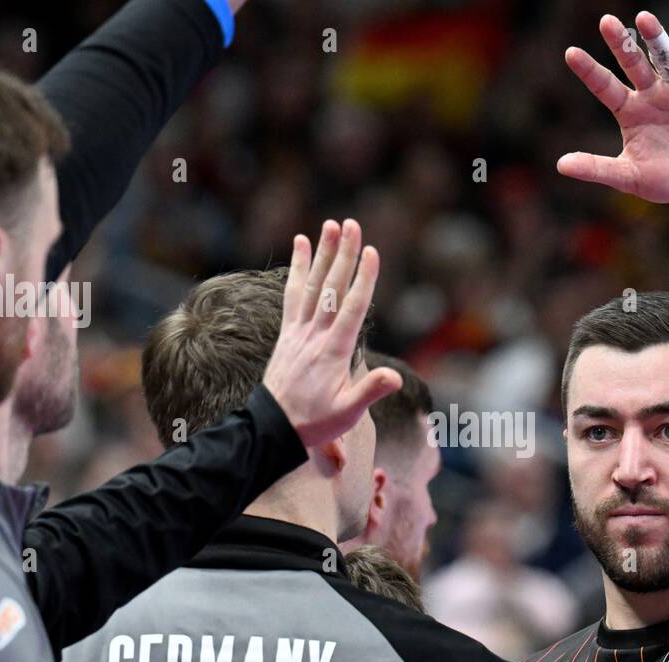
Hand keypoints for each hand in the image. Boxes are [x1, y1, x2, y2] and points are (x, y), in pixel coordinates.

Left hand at [263, 219, 400, 447]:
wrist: (273, 429)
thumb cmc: (315, 423)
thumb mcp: (347, 414)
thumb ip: (370, 392)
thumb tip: (395, 377)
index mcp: (333, 352)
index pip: (352, 308)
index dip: (363, 279)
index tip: (371, 252)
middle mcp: (314, 335)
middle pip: (331, 288)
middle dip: (343, 255)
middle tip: (352, 225)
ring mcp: (298, 331)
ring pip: (312, 285)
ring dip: (323, 253)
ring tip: (330, 225)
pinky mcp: (288, 332)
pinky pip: (292, 293)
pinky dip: (297, 268)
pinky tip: (301, 244)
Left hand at [558, 12, 668, 260]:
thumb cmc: (665, 181)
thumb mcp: (629, 177)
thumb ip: (597, 169)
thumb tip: (560, 165)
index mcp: (629, 112)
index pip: (605, 87)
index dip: (589, 71)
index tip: (571, 53)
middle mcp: (651, 95)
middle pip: (633, 63)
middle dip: (621, 44)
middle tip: (606, 22)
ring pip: (666, 58)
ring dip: (656, 38)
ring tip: (644, 18)